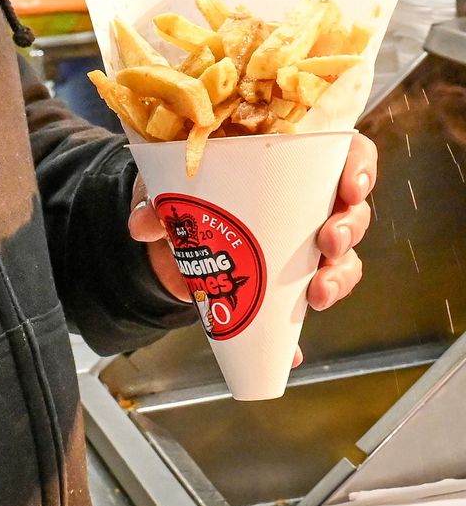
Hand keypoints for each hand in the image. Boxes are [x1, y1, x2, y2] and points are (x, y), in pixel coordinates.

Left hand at [128, 131, 376, 366]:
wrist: (165, 234)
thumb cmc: (181, 189)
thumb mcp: (166, 185)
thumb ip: (156, 200)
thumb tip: (147, 223)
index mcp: (288, 163)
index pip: (345, 153)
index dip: (359, 168)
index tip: (350, 187)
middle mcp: (307, 202)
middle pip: (352, 211)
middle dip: (349, 228)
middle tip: (328, 242)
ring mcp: (301, 244)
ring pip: (343, 259)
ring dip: (339, 277)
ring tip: (317, 292)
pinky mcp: (285, 282)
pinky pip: (302, 307)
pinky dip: (298, 335)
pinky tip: (294, 351)